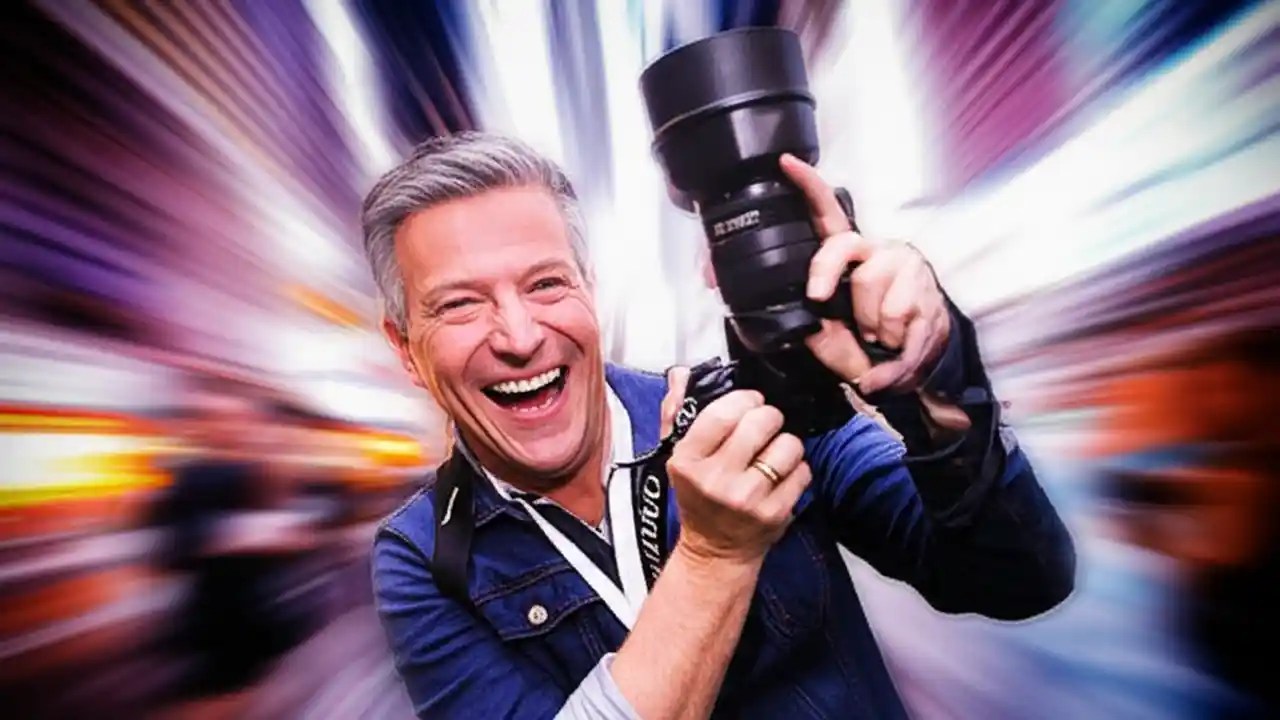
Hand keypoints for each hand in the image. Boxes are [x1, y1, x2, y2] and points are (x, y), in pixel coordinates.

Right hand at [660, 369, 811, 563]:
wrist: (715, 552)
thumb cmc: (698, 498)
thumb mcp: (676, 457)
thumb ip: (676, 412)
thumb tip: (681, 375)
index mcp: (687, 461)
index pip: (722, 413)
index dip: (744, 400)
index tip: (749, 403)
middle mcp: (716, 480)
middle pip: (761, 422)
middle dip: (769, 417)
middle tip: (764, 426)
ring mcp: (747, 499)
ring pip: (788, 445)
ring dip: (786, 444)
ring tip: (773, 453)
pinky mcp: (775, 513)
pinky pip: (803, 472)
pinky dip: (797, 469)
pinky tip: (782, 476)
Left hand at [780, 153, 950, 394]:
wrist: (909, 369)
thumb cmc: (863, 346)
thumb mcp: (827, 337)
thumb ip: (808, 321)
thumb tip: (796, 312)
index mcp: (849, 256)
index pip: (827, 215)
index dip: (809, 187)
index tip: (787, 164)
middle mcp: (879, 252)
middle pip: (855, 262)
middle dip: (855, 309)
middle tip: (862, 330)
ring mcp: (907, 269)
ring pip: (881, 298)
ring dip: (878, 330)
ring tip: (883, 336)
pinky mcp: (929, 292)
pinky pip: (903, 322)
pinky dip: (895, 353)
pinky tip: (896, 352)